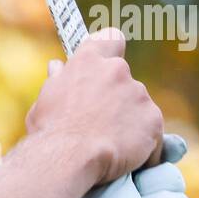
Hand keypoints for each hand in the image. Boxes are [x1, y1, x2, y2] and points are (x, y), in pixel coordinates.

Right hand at [25, 27, 165, 188]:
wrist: (68, 158)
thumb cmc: (50, 131)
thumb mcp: (44, 101)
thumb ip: (58, 81)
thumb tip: (57, 67)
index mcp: (87, 61)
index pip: (110, 39)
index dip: (111, 51)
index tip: (105, 65)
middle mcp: (117, 70)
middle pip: (124, 81)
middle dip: (116, 98)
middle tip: (99, 122)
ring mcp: (138, 94)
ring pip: (138, 107)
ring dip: (129, 122)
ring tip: (109, 145)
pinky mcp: (153, 119)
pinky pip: (151, 133)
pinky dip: (143, 145)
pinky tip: (126, 159)